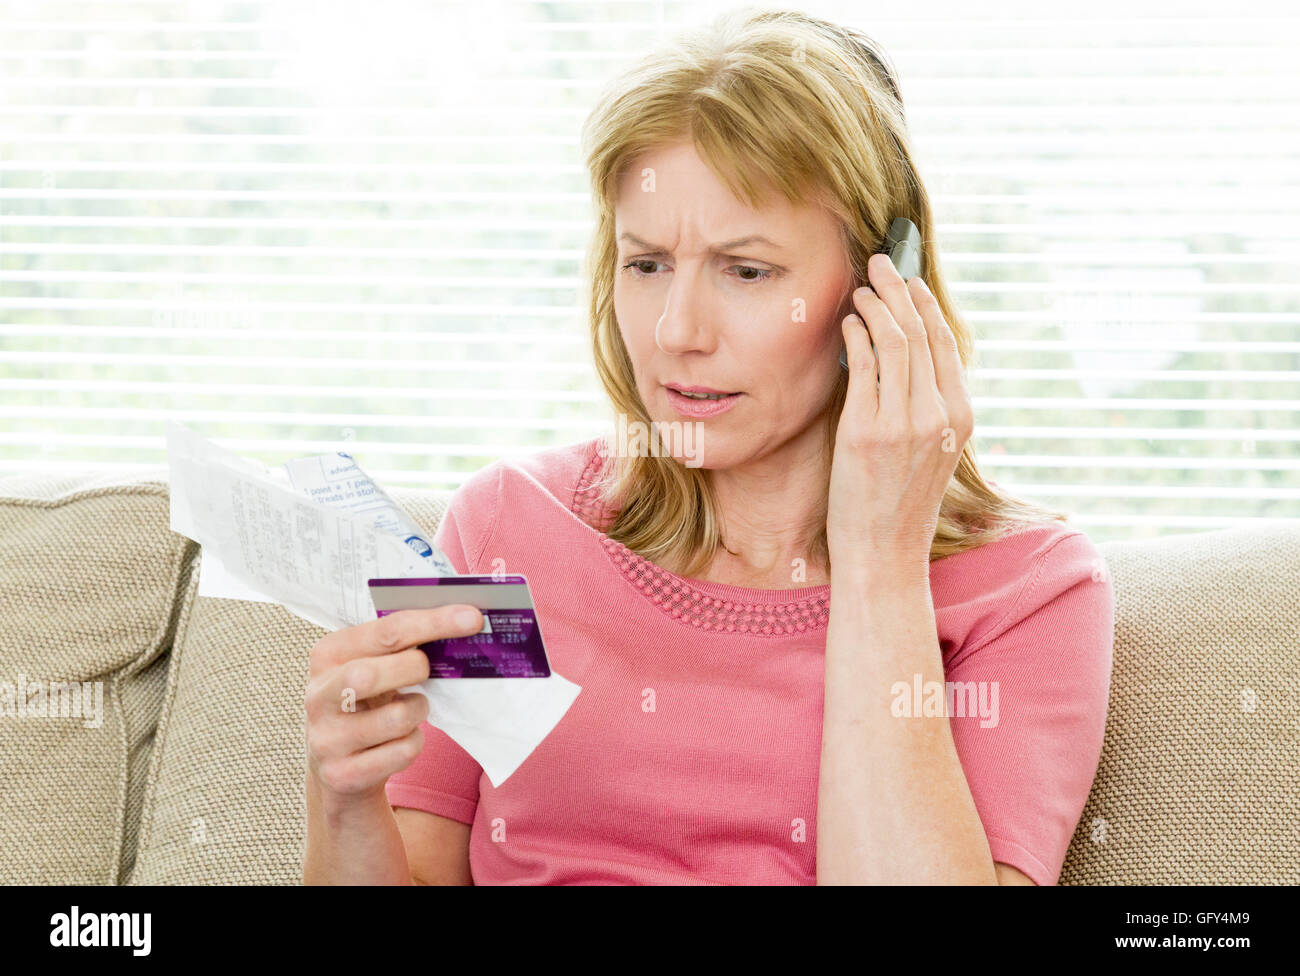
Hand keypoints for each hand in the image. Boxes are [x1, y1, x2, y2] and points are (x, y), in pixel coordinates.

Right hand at [304, 604, 483, 808]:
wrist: (339, 769)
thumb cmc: (367, 705)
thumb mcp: (372, 667)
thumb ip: (402, 644)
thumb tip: (465, 621)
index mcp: (327, 655)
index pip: (385, 632)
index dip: (433, 622)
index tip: (472, 618)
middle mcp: (318, 695)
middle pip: (370, 674)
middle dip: (415, 669)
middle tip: (429, 672)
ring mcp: (326, 738)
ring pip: (395, 718)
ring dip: (418, 711)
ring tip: (412, 710)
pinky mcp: (341, 774)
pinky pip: (401, 752)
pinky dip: (413, 744)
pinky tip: (400, 741)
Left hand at [827, 252, 973, 582]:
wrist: (884, 555)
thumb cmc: (898, 506)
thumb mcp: (928, 454)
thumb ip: (925, 410)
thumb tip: (905, 361)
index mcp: (960, 419)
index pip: (944, 345)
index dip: (925, 307)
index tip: (909, 282)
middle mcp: (937, 416)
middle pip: (919, 334)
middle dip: (899, 290)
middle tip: (880, 263)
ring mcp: (903, 423)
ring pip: (893, 342)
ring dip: (875, 305)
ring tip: (860, 287)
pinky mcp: (866, 433)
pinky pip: (863, 367)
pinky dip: (856, 336)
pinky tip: (847, 322)